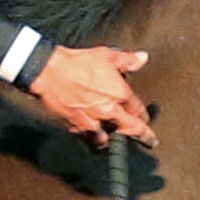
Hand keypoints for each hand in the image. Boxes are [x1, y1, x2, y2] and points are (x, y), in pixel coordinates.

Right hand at [28, 44, 152, 145]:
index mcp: (119, 93)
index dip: (144, 115)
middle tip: (150, 141)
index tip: (145, 118)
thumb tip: (143, 58)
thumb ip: (127, 60)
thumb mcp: (106, 56)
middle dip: (143, 136)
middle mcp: (109, 111)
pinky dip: (92, 143)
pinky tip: (93, 143)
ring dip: (113, 141)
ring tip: (116, 143)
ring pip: (109, 140)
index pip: (138, 109)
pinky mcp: (76, 127)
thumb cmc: (76, 63)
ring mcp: (92, 121)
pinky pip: (87, 141)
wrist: (49, 72)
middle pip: (131, 129)